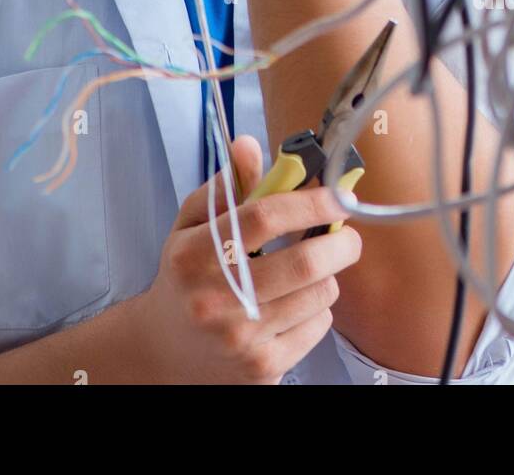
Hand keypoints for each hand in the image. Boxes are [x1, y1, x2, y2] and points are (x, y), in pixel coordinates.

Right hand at [135, 134, 362, 383]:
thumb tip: (249, 145)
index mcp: (193, 253)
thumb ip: (224, 186)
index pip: (263, 218)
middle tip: (347, 234)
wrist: (165, 350)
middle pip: (303, 262)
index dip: (308, 201)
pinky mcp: (262, 368)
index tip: (337, 194)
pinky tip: (294, 305)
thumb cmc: (186, 277)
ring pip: (319, 295)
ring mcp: (240, 338)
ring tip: (310, 271)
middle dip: (340, 242)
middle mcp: (215, 298)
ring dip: (327, 276)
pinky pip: (317, 327)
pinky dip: (318, 309)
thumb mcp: (192, 225)